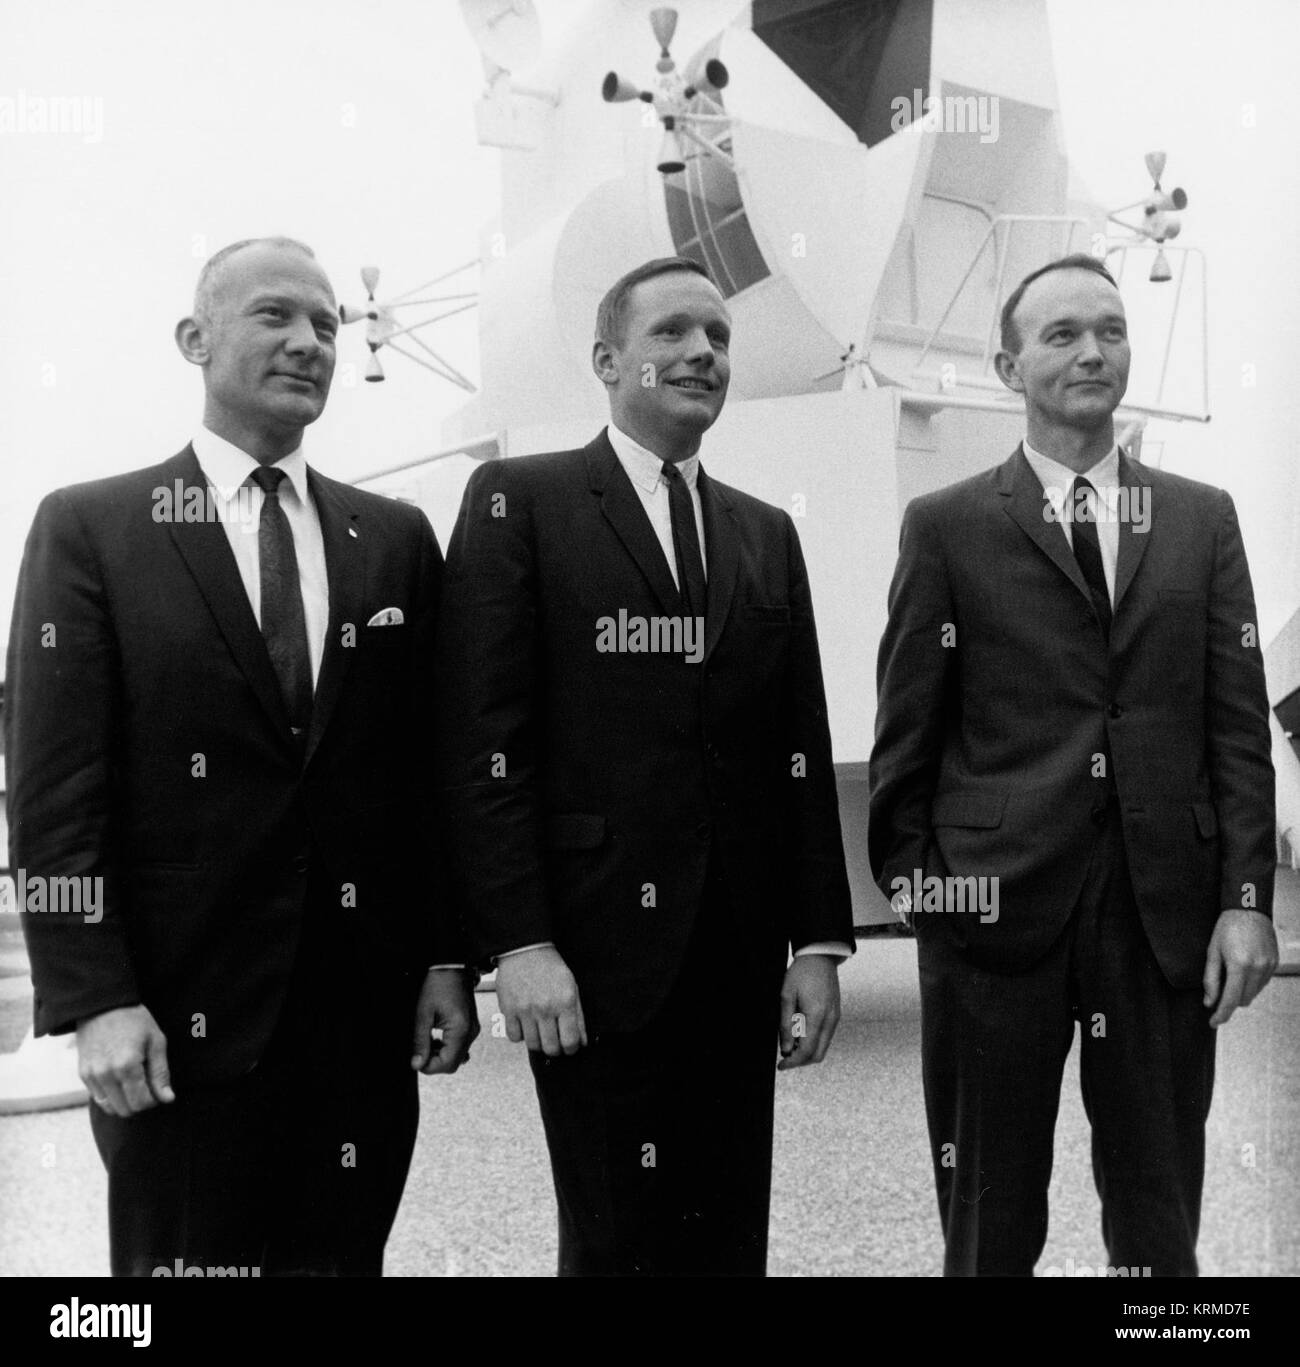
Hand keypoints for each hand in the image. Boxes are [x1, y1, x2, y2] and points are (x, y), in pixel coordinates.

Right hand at [76, 1005, 173, 1115]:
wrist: (102, 1004)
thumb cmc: (134, 1020)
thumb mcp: (156, 1041)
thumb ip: (161, 1073)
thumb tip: (168, 1099)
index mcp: (127, 1066)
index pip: (141, 1103)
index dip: (154, 1100)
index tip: (158, 1090)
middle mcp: (106, 1075)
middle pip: (125, 1109)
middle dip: (140, 1103)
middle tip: (147, 1086)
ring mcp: (91, 1076)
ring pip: (110, 1107)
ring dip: (124, 1102)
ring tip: (133, 1083)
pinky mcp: (83, 1074)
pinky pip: (98, 1098)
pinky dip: (111, 1096)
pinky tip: (120, 1080)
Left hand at [411, 969, 480, 1074]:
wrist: (452, 966)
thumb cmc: (438, 985)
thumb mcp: (423, 1014)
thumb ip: (421, 1041)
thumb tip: (417, 1064)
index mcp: (461, 1030)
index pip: (447, 1064)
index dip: (430, 1067)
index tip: (416, 1060)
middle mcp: (471, 1032)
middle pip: (453, 1064)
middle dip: (435, 1062)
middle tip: (420, 1050)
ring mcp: (473, 1029)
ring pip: (457, 1056)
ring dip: (441, 1055)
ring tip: (427, 1041)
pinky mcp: (471, 1026)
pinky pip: (461, 1046)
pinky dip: (448, 1047)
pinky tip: (437, 1037)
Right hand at [494, 946, 586, 1056]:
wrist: (525, 950)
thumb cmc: (551, 968)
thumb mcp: (572, 986)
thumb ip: (578, 1016)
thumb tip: (582, 1042)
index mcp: (565, 1001)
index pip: (570, 1041)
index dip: (571, 1049)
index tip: (569, 1047)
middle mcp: (545, 1008)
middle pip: (550, 1048)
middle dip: (555, 1049)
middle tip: (555, 1041)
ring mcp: (525, 1010)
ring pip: (532, 1045)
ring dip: (538, 1042)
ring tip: (540, 1031)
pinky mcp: (508, 1009)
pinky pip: (514, 1037)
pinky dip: (520, 1035)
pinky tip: (525, 1024)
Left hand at [777, 955, 841, 1069]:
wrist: (820, 957)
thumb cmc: (801, 973)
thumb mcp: (786, 996)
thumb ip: (786, 1025)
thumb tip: (786, 1049)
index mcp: (817, 1015)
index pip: (807, 1051)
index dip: (793, 1062)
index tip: (781, 1065)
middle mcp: (830, 1020)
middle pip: (818, 1055)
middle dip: (800, 1061)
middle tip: (784, 1058)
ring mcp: (835, 1018)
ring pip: (823, 1048)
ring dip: (807, 1052)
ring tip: (790, 1045)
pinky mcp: (836, 1015)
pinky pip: (826, 1037)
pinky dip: (814, 1043)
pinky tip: (800, 1036)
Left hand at [1203, 908, 1278, 1026]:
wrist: (1248, 909)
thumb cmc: (1227, 927)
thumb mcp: (1212, 952)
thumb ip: (1210, 979)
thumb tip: (1209, 1002)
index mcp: (1239, 965)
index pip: (1231, 999)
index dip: (1221, 1014)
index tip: (1213, 1022)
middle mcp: (1258, 968)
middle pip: (1243, 1000)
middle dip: (1230, 1001)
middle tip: (1217, 992)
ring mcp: (1269, 967)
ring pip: (1254, 993)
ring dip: (1241, 992)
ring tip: (1230, 975)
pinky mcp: (1275, 964)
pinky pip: (1262, 983)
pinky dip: (1251, 983)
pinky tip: (1242, 970)